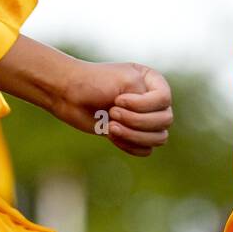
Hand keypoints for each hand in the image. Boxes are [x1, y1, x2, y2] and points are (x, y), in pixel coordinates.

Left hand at [55, 60, 173, 156]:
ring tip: (111, 126)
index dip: (143, 105)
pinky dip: (130, 146)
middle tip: (112, 112)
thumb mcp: (126, 81)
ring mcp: (144, 119)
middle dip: (137, 121)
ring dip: (134, 135)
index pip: (164, 100)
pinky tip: (110, 135)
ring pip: (158, 138)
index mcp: (153, 82)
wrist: (68, 93)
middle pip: (164, 121)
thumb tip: (161, 126)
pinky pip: (146, 150)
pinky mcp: (133, 135)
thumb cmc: (95, 81)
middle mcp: (152, 101)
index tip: (118, 99)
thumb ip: (148, 98)